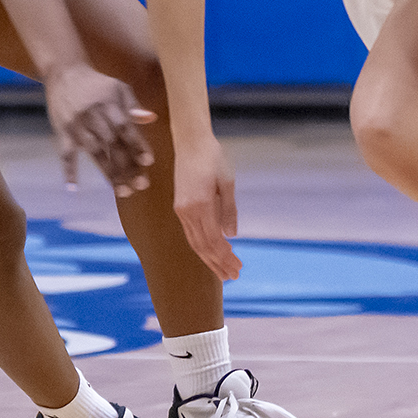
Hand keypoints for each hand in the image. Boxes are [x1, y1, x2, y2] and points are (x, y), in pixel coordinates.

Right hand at [44, 67, 156, 194]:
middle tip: (141, 184)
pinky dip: (68, 170)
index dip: (137, 144)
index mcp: (109, 105)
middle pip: (112, 144)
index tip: (148, 161)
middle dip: (127, 165)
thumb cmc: (97, 85)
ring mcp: (76, 126)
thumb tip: (151, 118)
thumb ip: (133, 105)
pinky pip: (65, 153)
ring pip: (94, 152)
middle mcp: (93, 116)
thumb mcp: (118, 88)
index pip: (125, 127)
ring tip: (122, 191)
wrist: (64, 74)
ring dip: (108, 172)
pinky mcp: (62, 132)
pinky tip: (73, 187)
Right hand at [173, 132, 241, 280]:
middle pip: (203, 246)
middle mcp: (187, 211)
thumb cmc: (213, 157)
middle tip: (233, 277)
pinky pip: (191, 233)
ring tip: (224, 271)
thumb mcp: (227, 182)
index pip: (213, 240)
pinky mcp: (180, 206)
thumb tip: (232, 235)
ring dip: (210, 259)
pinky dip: (202, 245)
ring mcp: (181, 209)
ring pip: (195, 242)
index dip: (225, 257)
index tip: (238, 268)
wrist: (190, 140)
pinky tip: (212, 252)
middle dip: (218, 264)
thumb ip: (229, 210)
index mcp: (200, 205)